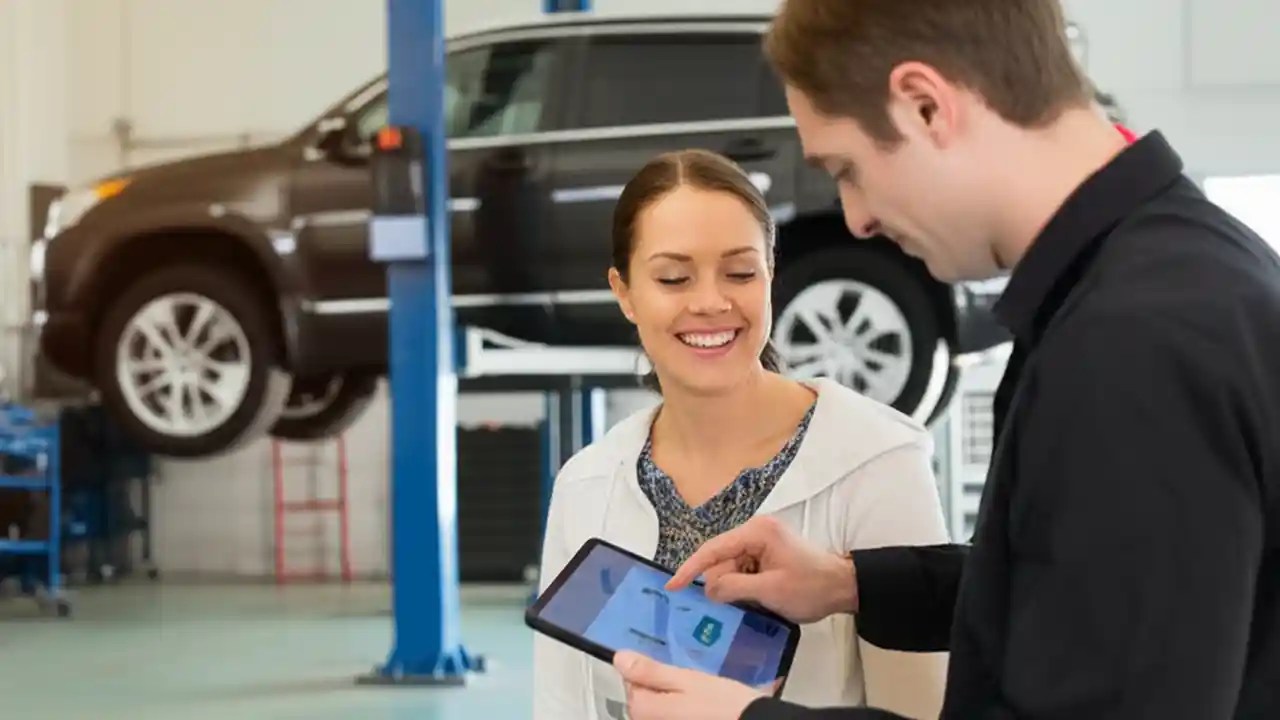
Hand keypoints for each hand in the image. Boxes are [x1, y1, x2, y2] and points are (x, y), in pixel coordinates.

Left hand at [613, 650, 769, 719]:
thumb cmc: (721, 703)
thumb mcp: (686, 679)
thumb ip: (649, 671)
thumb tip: (617, 658)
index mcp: (642, 709)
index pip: (632, 680)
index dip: (651, 669)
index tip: (673, 665)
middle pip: (645, 696)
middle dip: (663, 684)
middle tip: (690, 678)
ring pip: (661, 705)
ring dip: (675, 696)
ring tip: (700, 691)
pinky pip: (674, 713)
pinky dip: (684, 707)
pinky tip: (703, 705)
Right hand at [667, 515, 856, 623]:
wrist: (844, 587)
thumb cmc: (810, 587)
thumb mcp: (770, 591)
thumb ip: (734, 587)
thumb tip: (708, 589)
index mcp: (756, 532)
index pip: (713, 549)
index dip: (690, 569)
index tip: (671, 586)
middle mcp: (755, 531)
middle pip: (721, 560)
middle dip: (721, 583)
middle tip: (738, 603)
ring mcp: (761, 542)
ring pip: (730, 568)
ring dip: (735, 587)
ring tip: (755, 601)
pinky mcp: (766, 554)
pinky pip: (742, 570)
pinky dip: (743, 586)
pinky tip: (755, 598)